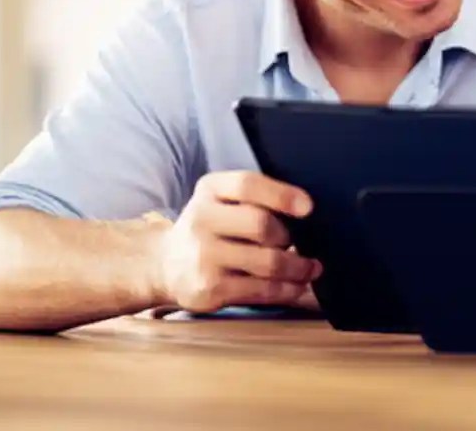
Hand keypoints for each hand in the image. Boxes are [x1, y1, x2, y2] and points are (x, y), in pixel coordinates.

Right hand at [156, 171, 322, 313]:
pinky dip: (287, 290)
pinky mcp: (209, 289)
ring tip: (311, 268)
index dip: (282, 194)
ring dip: (298, 267)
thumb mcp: (221, 200)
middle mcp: (202, 219)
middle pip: (261, 225)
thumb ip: (254, 198)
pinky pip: (261, 290)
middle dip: (289, 237)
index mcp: (210, 189)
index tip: (308, 207)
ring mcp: (204, 256)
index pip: (247, 185)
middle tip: (300, 244)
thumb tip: (306, 213)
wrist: (165, 264)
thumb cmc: (209, 228)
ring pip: (267, 262)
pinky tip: (297, 286)